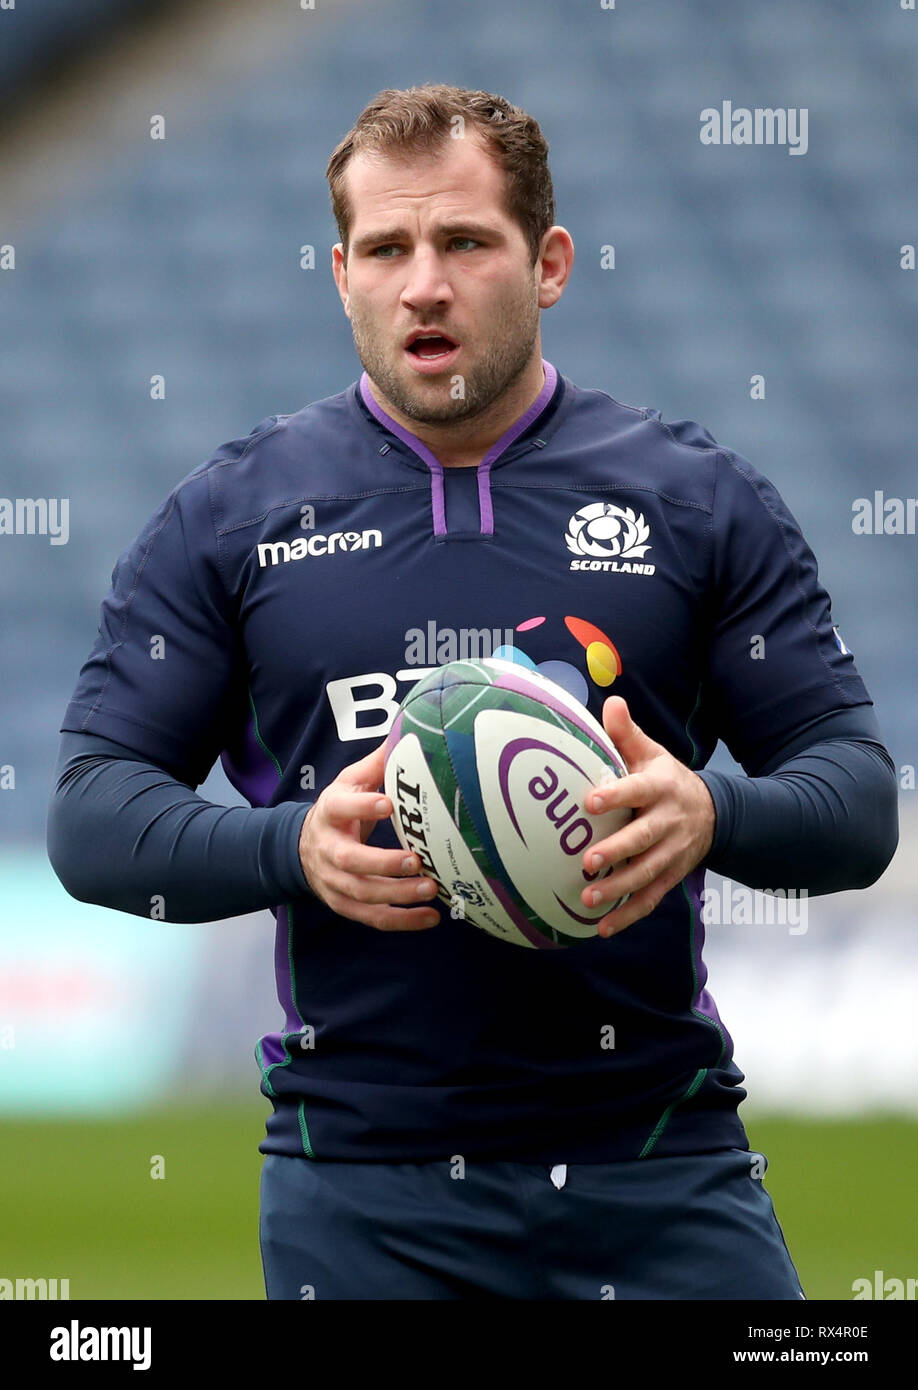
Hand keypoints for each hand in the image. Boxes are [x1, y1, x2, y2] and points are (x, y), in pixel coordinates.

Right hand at [298, 742, 440, 930]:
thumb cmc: (339, 810)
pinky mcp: (344, 905)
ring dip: (396, 895)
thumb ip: (376, 763)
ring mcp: (334, 881)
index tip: (389, 804)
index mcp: (330, 811)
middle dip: (384, 863)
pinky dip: (401, 921)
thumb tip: (407, 732)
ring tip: (431, 889)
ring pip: (362, 893)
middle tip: (417, 861)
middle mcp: (328, 848)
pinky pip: (371, 917)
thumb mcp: (350, 781)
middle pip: (351, 860)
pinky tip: (430, 917)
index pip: (341, 807)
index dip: (363, 806)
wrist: (302, 848)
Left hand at [580, 696, 715, 935]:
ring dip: (618, 889)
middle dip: (616, 851)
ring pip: (646, 873)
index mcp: (660, 787)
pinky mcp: (672, 876)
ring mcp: (672, 852)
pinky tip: (603, 928)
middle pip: (643, 838)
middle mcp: (668, 822)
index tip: (590, 802)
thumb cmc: (666, 780)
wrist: (714, 813)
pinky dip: (628, 915)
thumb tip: (611, 702)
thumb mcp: (652, 753)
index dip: (616, 795)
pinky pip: (651, 898)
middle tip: (587, 861)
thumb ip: (627, 734)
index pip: (637, 790)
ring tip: (587, 899)